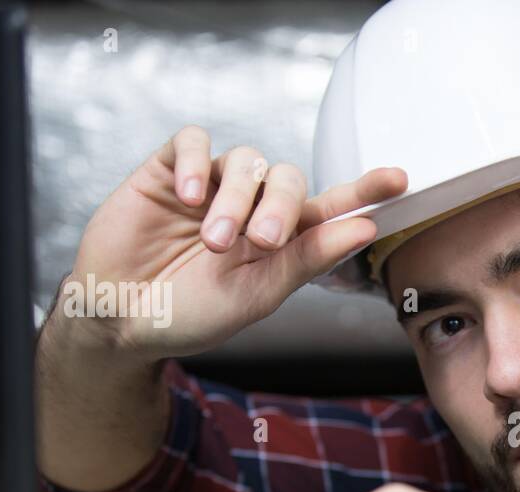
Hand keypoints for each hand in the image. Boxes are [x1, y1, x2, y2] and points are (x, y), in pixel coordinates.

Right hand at [57, 125, 406, 359]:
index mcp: (279, 241)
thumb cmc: (190, 315)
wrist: (120, 320)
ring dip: (236, 199)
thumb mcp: (255, 294)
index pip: (328, 207)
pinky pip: (194, 141)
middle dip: (280, 206)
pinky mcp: (167, 172)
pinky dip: (197, 163)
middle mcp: (250, 208)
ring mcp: (210, 188)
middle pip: (288, 178)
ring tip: (214, 240)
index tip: (399, 179)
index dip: (363, 190)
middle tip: (261, 241)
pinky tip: (188, 197)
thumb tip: (363, 228)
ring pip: (245, 161)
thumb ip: (307, 259)